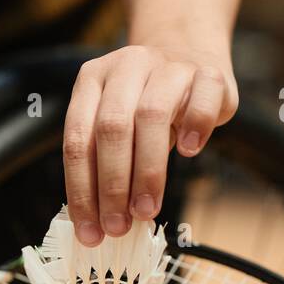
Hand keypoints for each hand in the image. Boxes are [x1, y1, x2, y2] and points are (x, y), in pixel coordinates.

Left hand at [63, 43, 237, 244]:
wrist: (190, 54)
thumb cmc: (148, 103)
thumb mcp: (119, 125)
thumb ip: (105, 161)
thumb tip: (99, 222)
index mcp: (92, 80)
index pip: (77, 139)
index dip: (81, 189)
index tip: (89, 229)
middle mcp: (125, 66)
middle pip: (111, 128)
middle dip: (112, 185)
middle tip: (118, 225)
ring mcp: (167, 65)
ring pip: (151, 115)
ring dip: (147, 171)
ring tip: (147, 209)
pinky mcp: (206, 71)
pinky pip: (201, 97)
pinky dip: (195, 127)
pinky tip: (189, 152)